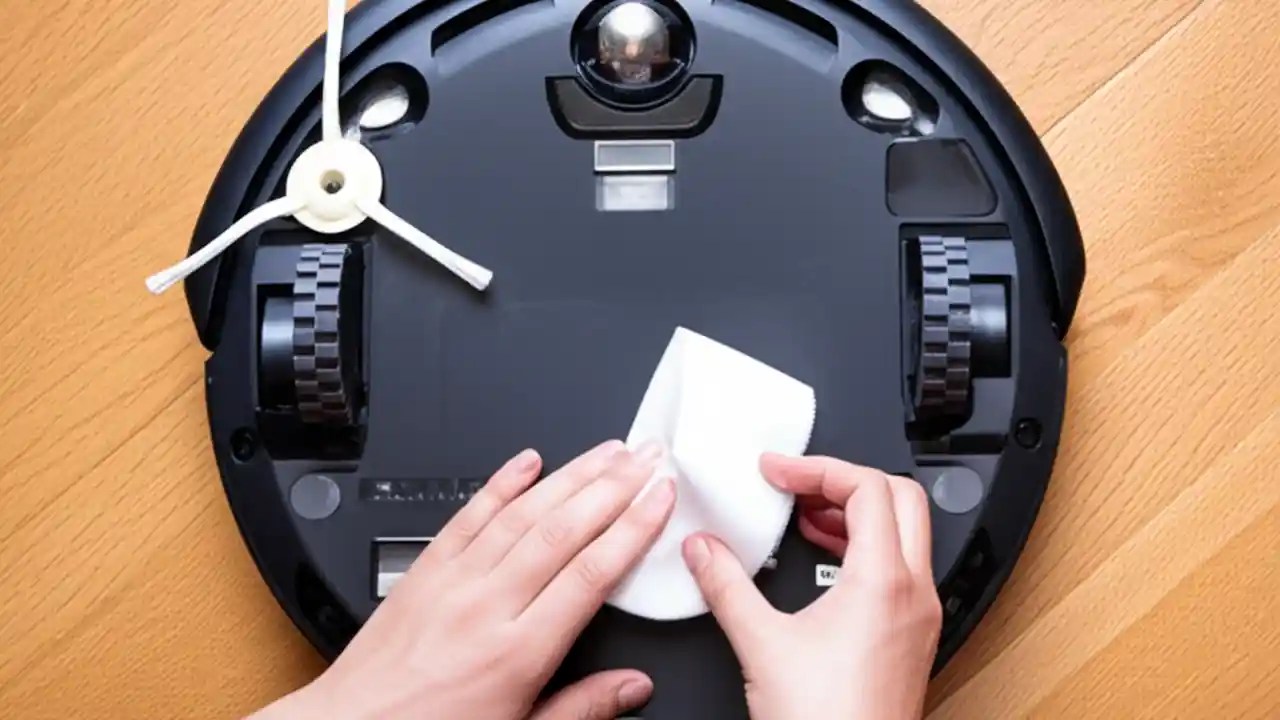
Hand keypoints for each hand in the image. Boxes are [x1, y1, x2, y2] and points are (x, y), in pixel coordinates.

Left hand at [252, 440, 675, 719]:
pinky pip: (468, 515)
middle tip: (647, 457)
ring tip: (607, 451)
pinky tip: (527, 461)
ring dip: (571, 476)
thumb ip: (581, 709)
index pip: (591, 573)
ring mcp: (453, 581)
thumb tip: (633, 688)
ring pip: (522, 513)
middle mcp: (486, 606)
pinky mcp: (423, 570)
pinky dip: (501, 483)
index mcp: (517, 652)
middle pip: (563, 530)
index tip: (660, 497)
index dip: (634, 528)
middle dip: (613, 486)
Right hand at [682, 454, 941, 719]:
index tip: (777, 471)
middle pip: (900, 498)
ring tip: (806, 516)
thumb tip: (702, 550)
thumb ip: (725, 585)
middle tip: (798, 483)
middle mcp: (913, 593)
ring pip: (905, 534)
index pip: (867, 487)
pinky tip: (825, 564)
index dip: (817, 467)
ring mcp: (919, 616)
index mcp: (882, 581)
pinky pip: (901, 569)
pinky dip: (866, 549)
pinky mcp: (913, 638)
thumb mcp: (760, 644)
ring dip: (858, 514)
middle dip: (845, 481)